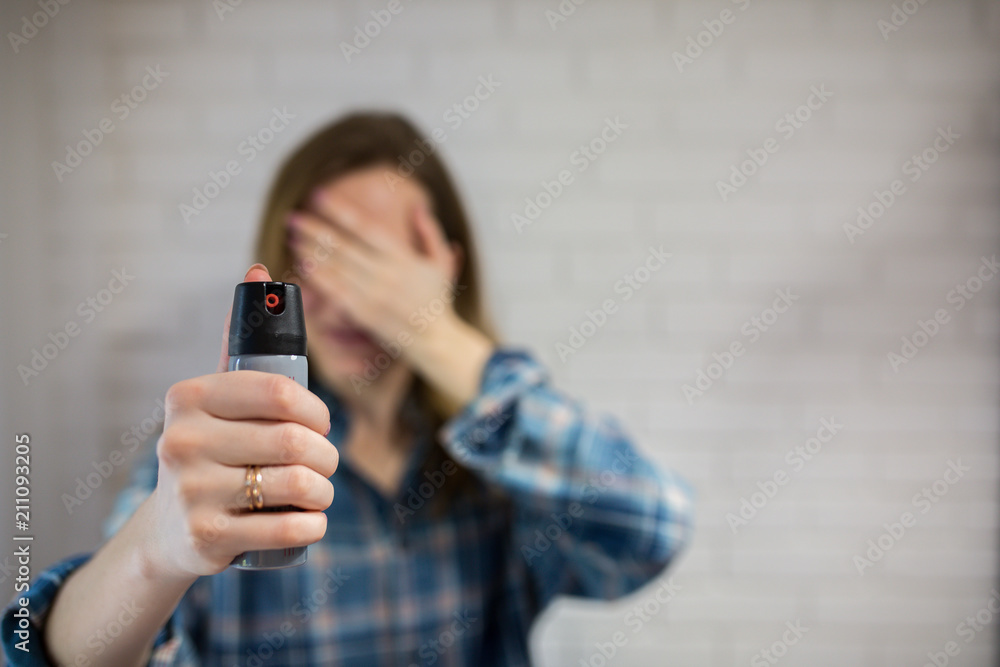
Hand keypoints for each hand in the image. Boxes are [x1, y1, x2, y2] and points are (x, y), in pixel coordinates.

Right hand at [148, 264, 337, 577]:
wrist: (169, 531)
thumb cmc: (210, 450)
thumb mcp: (216, 399)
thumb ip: (240, 341)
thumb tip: (261, 269)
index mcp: (188, 397)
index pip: (278, 390)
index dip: (316, 409)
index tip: (323, 423)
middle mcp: (181, 441)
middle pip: (292, 440)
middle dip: (326, 454)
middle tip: (326, 462)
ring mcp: (190, 492)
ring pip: (295, 484)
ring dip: (324, 491)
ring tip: (320, 491)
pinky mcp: (205, 538)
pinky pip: (286, 529)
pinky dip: (314, 526)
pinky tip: (312, 521)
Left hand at [287, 192, 461, 350]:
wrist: (434, 341)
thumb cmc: (436, 300)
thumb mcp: (442, 263)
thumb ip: (430, 233)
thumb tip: (417, 206)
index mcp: (402, 258)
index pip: (364, 227)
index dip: (340, 210)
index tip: (319, 195)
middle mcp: (385, 274)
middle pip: (342, 246)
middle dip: (315, 229)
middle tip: (293, 216)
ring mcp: (372, 295)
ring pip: (335, 267)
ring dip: (311, 250)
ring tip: (293, 235)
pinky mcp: (363, 314)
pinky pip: (335, 291)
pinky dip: (319, 277)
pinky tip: (304, 264)